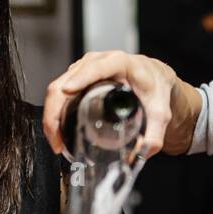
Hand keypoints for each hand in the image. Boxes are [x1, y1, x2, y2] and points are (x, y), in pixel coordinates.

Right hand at [43, 50, 184, 159]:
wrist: (154, 78)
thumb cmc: (156, 87)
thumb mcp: (161, 111)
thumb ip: (157, 134)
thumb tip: (144, 152)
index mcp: (120, 63)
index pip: (96, 67)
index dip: (80, 78)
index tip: (68, 91)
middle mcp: (99, 61)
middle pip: (68, 79)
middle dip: (56, 109)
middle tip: (58, 138)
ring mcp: (85, 68)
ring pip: (59, 86)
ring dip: (52, 113)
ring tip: (57, 140)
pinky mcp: (78, 77)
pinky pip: (60, 90)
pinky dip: (54, 110)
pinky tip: (58, 129)